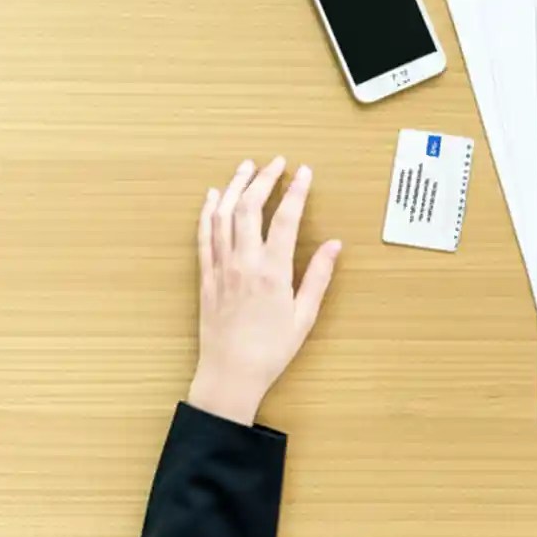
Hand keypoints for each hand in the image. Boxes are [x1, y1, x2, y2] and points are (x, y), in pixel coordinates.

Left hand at [189, 157, 341, 425]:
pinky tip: (214, 196)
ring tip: (246, 168)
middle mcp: (243, 263)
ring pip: (223, 215)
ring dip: (235, 187)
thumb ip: (318, 276)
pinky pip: (204, 235)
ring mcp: (221, 268)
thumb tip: (333, 244)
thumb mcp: (305, 315)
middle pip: (250, 208)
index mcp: (272, 272)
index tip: (304, 171)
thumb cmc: (271, 350)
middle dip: (263, 179)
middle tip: (276, 162)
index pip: (284, 219)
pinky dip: (207, 211)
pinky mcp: (206, 277)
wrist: (230, 374)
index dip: (295, 191)